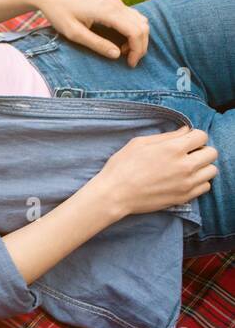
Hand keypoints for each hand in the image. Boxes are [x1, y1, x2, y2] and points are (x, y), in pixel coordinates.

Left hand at [30, 0, 150, 65]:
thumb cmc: (59, 13)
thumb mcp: (74, 33)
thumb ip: (96, 44)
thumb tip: (117, 55)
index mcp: (108, 11)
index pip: (135, 31)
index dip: (137, 50)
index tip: (130, 64)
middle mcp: (116, 5)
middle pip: (142, 26)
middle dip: (140, 46)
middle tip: (130, 61)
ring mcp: (115, 2)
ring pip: (140, 21)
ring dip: (138, 38)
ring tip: (124, 52)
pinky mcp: (112, 3)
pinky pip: (132, 17)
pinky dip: (133, 30)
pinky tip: (121, 41)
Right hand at [92, 127, 217, 217]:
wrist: (115, 194)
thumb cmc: (122, 166)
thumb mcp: (139, 143)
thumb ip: (166, 136)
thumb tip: (186, 131)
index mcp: (172, 148)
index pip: (202, 136)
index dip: (194, 136)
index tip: (186, 141)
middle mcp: (184, 165)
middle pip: (212, 153)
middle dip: (201, 150)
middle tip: (188, 154)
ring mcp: (186, 183)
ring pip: (212, 170)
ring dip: (202, 167)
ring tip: (187, 168)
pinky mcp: (184, 197)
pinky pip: (205, 186)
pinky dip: (199, 182)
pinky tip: (184, 180)